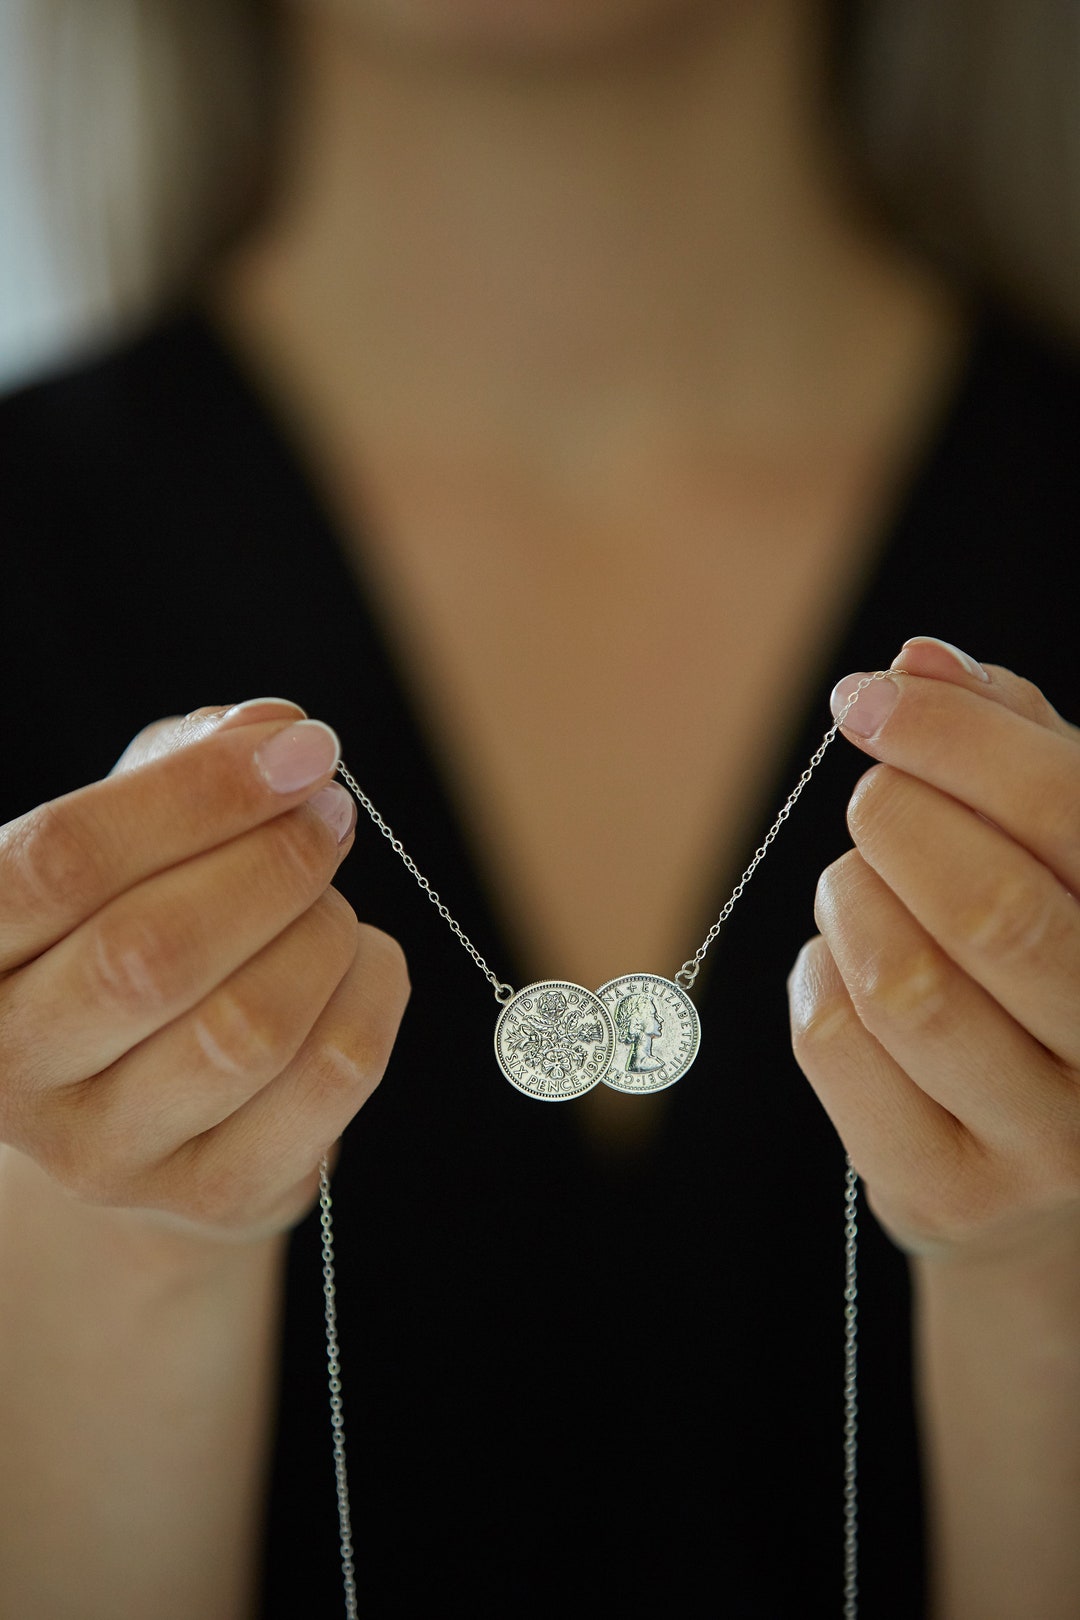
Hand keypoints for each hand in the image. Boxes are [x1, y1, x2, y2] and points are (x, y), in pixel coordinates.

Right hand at [0, 700, 408, 1242]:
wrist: (143, 1104)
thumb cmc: (130, 934)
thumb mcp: (126, 843)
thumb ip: (179, 769)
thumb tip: (273, 731)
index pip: (64, 861)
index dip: (195, 793)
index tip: (300, 747)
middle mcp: (11, 1070)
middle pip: (152, 954)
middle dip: (272, 862)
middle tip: (330, 813)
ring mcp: (104, 1153)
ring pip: (248, 1027)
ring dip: (322, 932)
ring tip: (330, 898)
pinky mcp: (211, 1194)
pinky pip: (328, 1077)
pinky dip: (373, 993)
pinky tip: (361, 961)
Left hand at [789, 638, 1079, 1265]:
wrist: (1040, 1168)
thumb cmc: (1048, 969)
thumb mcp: (1058, 851)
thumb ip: (1010, 746)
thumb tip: (918, 661)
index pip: (1071, 815)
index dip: (956, 738)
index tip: (870, 699)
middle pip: (992, 909)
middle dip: (899, 820)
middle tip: (873, 799)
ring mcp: (1047, 1145)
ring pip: (906, 986)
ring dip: (850, 898)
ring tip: (856, 882)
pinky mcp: (947, 1192)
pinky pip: (838, 1047)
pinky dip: (816, 974)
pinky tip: (838, 965)